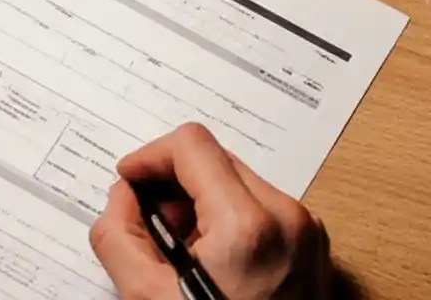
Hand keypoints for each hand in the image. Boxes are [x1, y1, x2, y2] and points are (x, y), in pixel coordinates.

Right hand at [90, 123, 331, 299]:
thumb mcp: (148, 298)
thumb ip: (119, 235)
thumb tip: (122, 196)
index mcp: (249, 225)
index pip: (191, 145)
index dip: (149, 157)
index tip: (129, 180)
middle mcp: (288, 218)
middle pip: (215, 160)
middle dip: (173, 186)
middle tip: (149, 226)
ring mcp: (306, 232)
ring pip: (237, 182)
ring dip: (199, 204)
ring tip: (181, 253)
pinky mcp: (312, 247)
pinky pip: (261, 209)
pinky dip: (227, 222)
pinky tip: (211, 263)